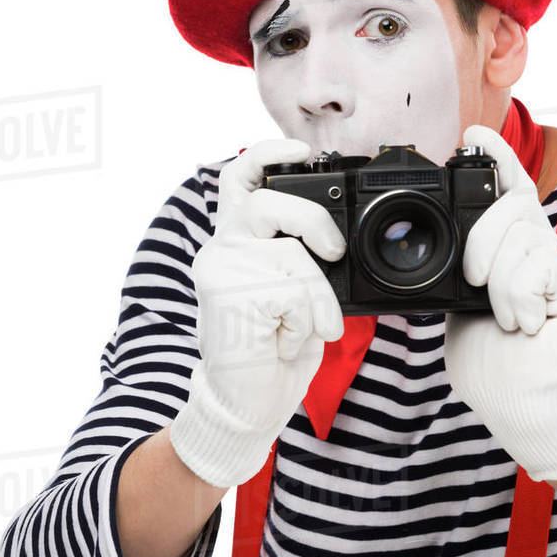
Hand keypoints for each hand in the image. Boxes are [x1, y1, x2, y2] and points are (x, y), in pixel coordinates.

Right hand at [169, 138, 346, 487]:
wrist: (247, 405)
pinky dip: (303, 323)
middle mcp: (222, 249)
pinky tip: (283, 341)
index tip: (301, 151)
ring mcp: (220, 271)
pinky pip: (291, 294)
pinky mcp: (229, 297)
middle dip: (316, 224)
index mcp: (237, 240)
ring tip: (309, 327)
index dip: (268, 153)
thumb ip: (300, 257)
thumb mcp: (294, 293)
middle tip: (335, 252)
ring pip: (291, 255)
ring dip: (317, 298)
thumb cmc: (274, 350)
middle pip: (271, 201)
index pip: (241, 178)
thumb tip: (335, 239)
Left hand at [443, 125, 556, 481]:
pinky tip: (524, 325)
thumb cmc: (489, 364)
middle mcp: (543, 254)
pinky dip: (517, 298)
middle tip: (473, 282)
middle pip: (514, 207)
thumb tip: (442, 238)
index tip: (473, 137)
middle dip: (481, 239)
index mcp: (514, 252)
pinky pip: (538, 269)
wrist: (518, 407)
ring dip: (497, 280)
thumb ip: (462, 267)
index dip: (497, 161)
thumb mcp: (460, 304)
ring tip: (504, 317)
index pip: (510, 194)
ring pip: (524, 237)